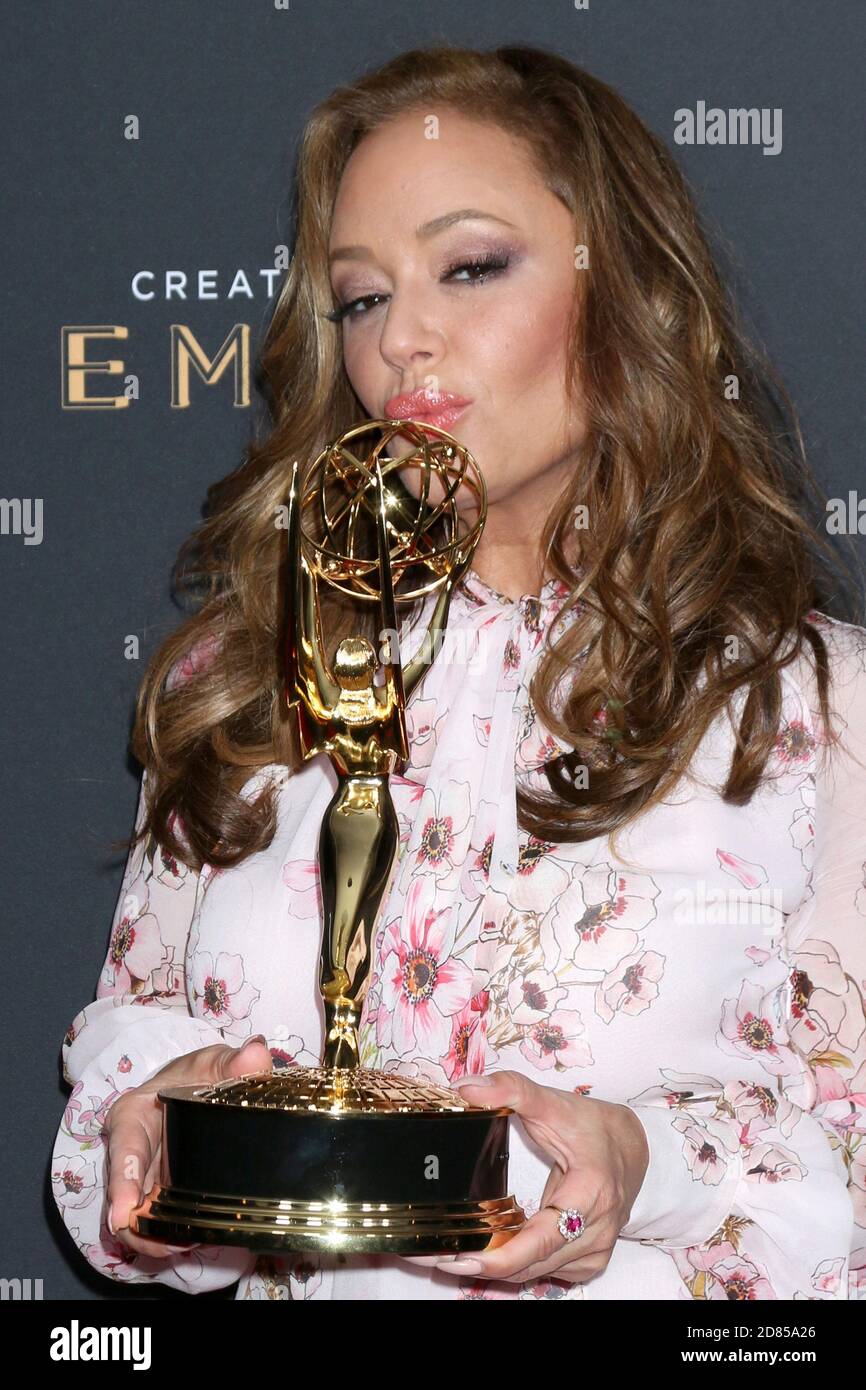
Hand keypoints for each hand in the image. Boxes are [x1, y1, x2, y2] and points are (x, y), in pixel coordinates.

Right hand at [104, 1034, 272, 1258]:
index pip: (123, 1149)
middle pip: (124, 1197)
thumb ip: (234, 1061)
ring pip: (138, 1218)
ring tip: (188, 1245)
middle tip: (172, 1244)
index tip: (124, 1213)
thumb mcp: (214, 1062)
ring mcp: (143, 1178)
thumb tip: (255, 1055)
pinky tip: (196, 1240)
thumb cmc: (197, 1074)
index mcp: (132, 1115)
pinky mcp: (159, 1195)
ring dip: (157, 1238)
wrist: (200, 1087)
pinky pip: (158, 1221)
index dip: (122, 1183)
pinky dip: (171, 1235)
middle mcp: (130, 1152)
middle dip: (140, 1226)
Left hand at [401, 1069, 648, 1284]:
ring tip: (444, 1254)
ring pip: (533, 1275)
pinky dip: (512, 1266)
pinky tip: (482, 1251)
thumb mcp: (554, 1102)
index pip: (538, 1242)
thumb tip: (466, 1088)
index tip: (453, 1256)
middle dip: (476, 1263)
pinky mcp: (586, 1262)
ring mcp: (594, 1252)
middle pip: (528, 1266)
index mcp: (590, 1192)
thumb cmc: (592, 1127)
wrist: (631, 1149)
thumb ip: (512, 1089)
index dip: (494, 1257)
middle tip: (428, 1255)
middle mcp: (596, 1231)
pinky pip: (542, 1273)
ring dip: (490, 1267)